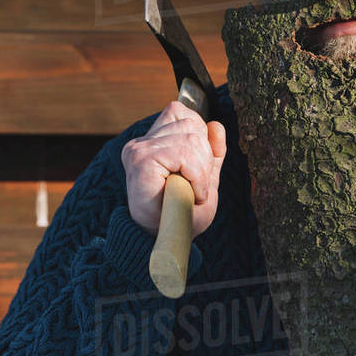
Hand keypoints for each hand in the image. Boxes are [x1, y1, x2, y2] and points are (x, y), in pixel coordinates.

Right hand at [121, 100, 226, 237]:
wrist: (163, 241)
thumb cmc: (181, 214)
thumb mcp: (204, 179)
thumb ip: (211, 153)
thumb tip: (216, 125)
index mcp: (154, 140)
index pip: (183, 114)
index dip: (201, 139)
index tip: (197, 172)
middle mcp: (142, 141)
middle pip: (192, 124)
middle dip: (204, 158)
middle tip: (194, 187)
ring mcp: (139, 149)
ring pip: (191, 138)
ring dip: (201, 170)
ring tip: (189, 192)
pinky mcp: (141, 160)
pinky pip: (184, 153)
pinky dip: (195, 176)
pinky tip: (187, 193)